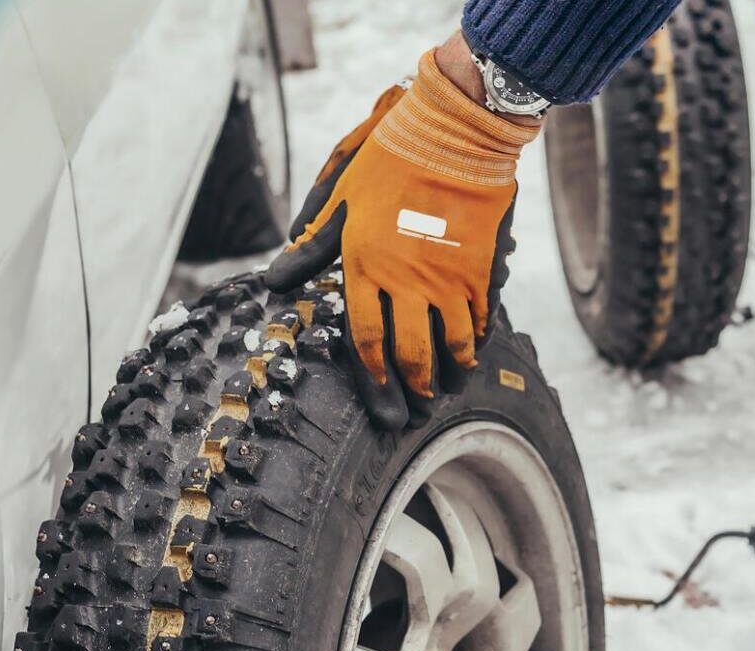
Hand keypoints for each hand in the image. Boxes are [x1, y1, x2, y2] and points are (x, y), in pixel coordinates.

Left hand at [265, 49, 540, 428]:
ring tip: (446, 390)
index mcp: (367, 268)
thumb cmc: (390, 161)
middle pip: (412, 357)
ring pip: (453, 349)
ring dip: (449, 377)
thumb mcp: (340, 199)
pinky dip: (476, 344)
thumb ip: (311, 247)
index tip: (382, 406)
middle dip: (413, 392)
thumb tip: (275, 282)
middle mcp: (408, 283)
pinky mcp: (480, 273)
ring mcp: (448, 281)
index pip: (367, 342)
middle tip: (414, 413)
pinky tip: (472, 354)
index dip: (374, 382)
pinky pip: (480, 323)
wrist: (454, 134)